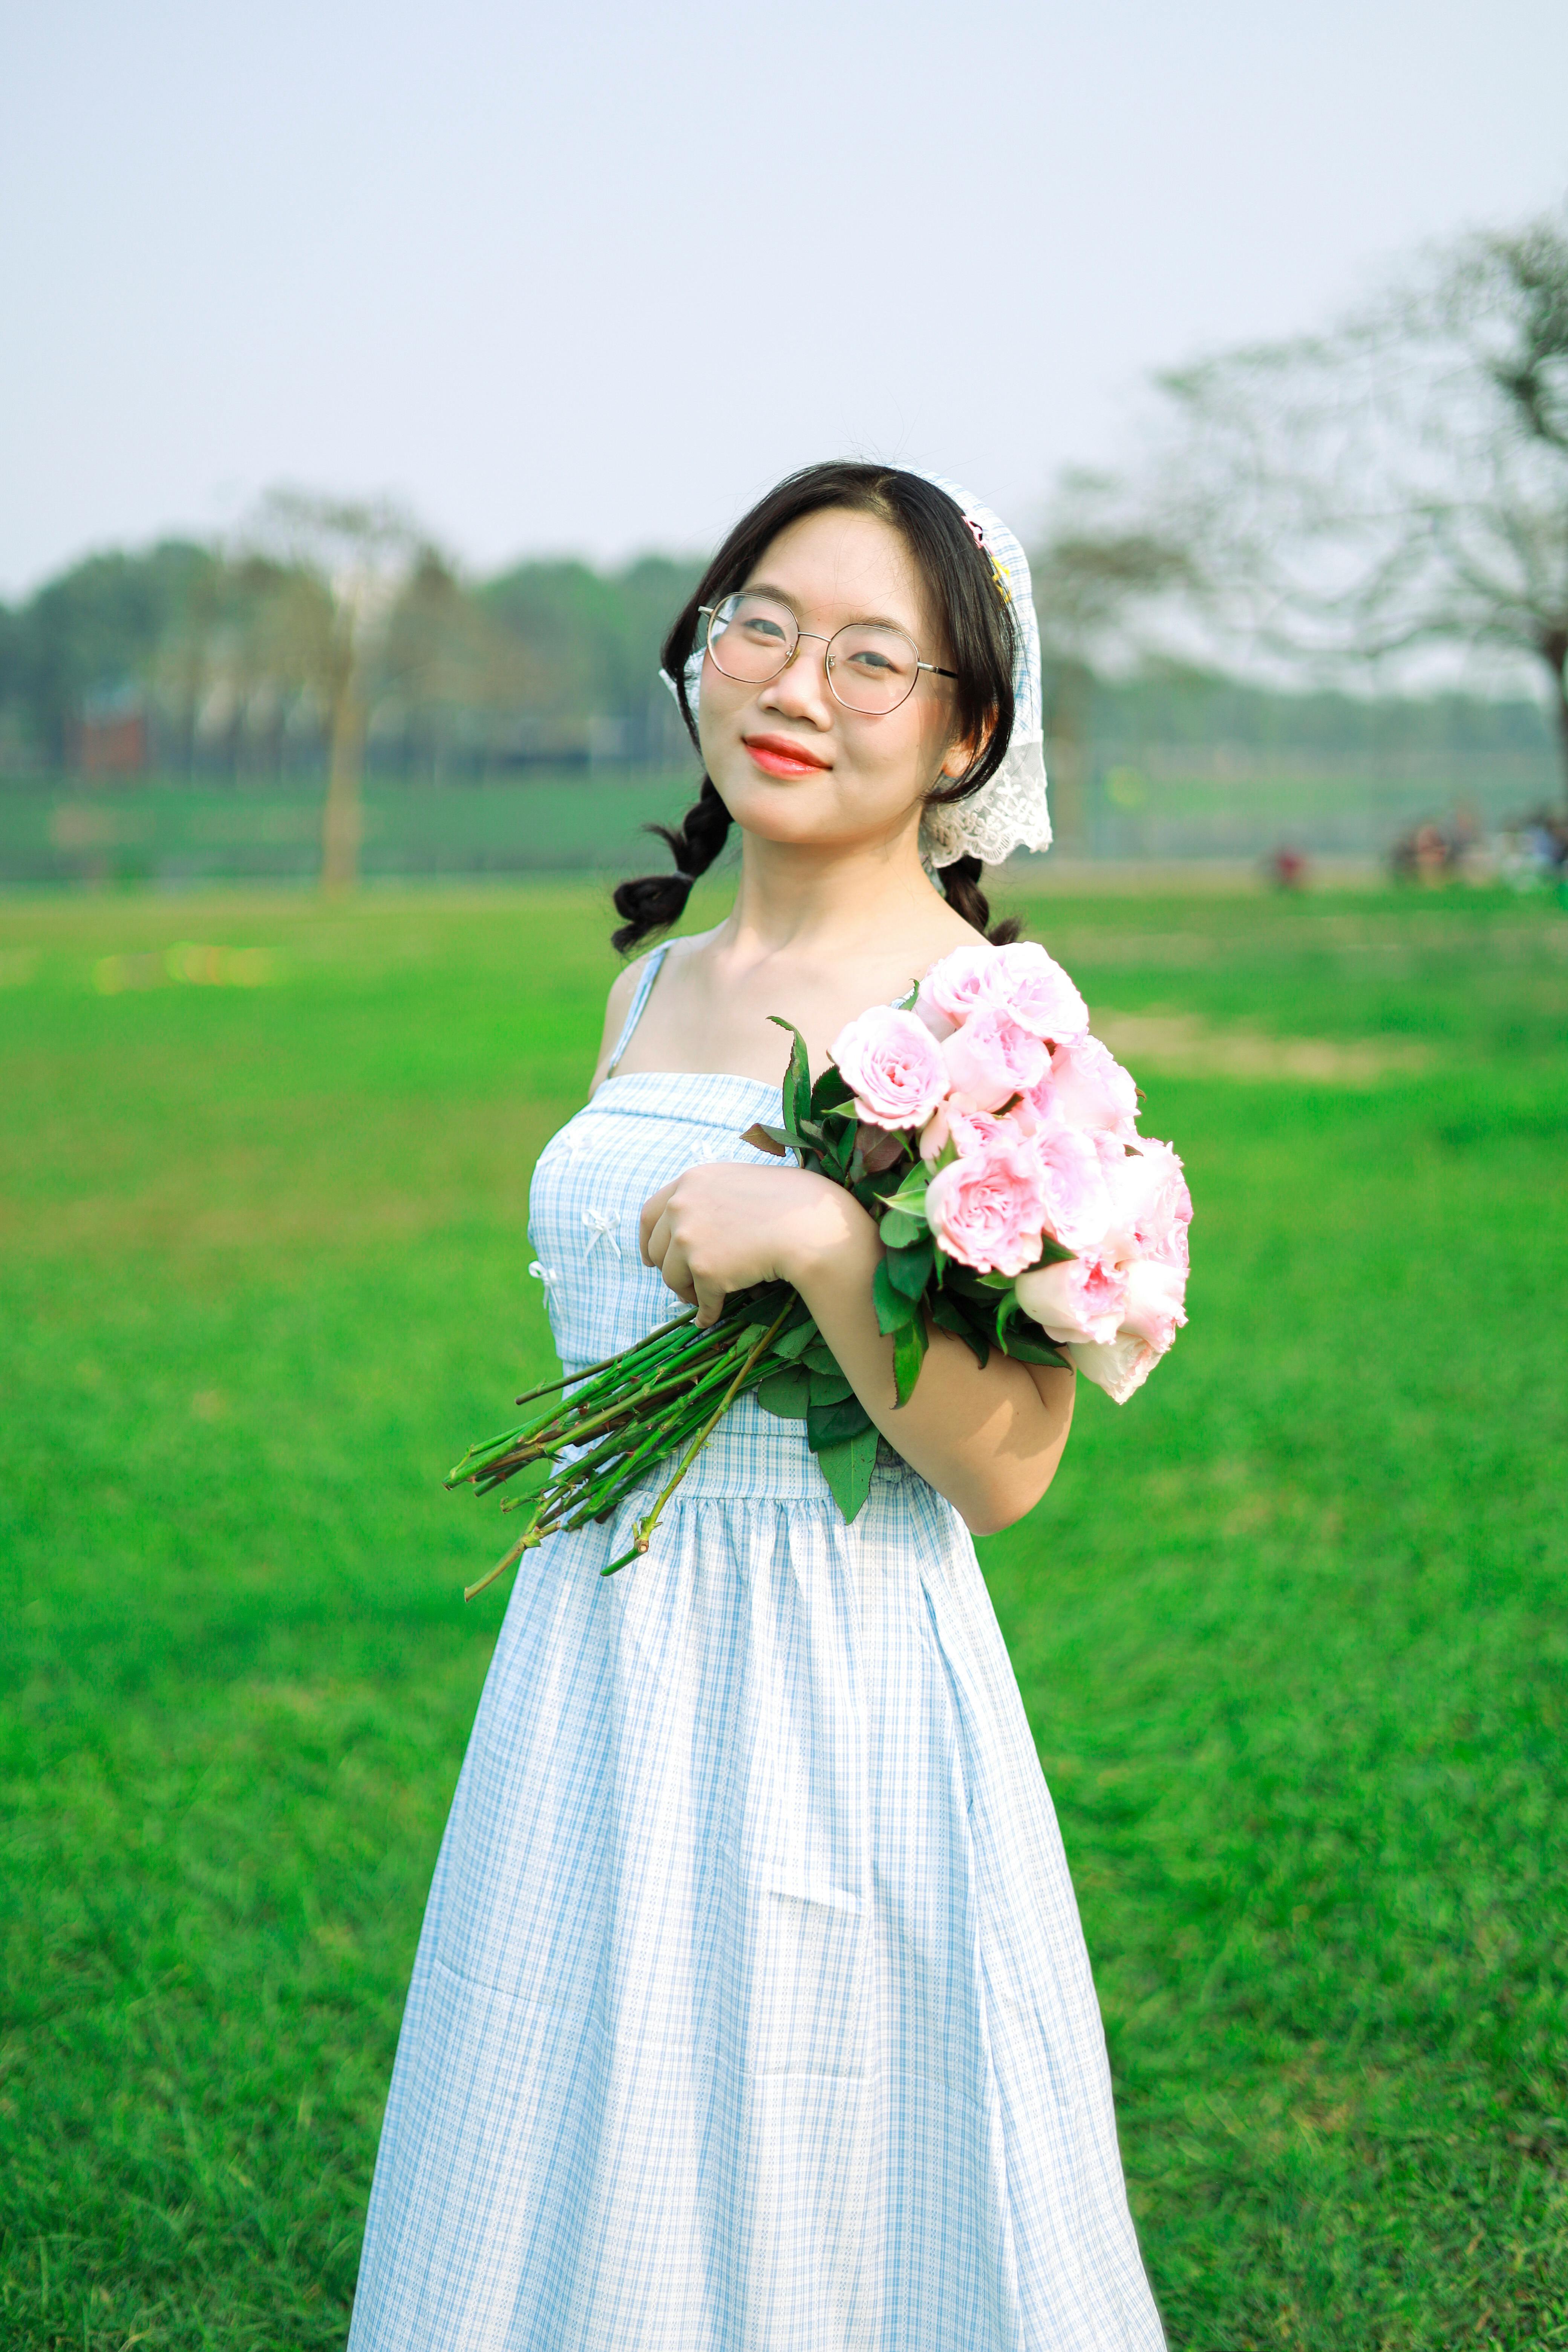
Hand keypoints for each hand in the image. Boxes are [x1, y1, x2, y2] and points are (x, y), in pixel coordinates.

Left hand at [639, 1161, 872, 1326]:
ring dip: (688, 1292)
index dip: (649, 1240)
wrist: (811, 1226)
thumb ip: (709, 1198)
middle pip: (658, 1249)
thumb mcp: (737, 1183)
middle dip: (670, 1270)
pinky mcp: (705, 1270)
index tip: (653, 1258)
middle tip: (684, 1284)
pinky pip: (701, 1302)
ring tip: (705, 1298)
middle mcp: (682, 1206)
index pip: (650, 1213)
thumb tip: (692, 1226)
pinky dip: (706, 1313)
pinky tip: (712, 1318)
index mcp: (690, 1181)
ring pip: (674, 1279)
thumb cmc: (788, 1202)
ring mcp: (690, 1238)